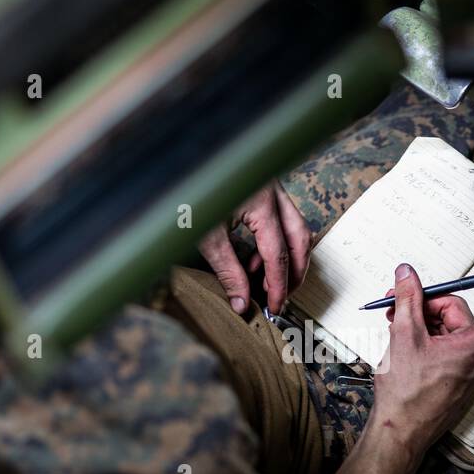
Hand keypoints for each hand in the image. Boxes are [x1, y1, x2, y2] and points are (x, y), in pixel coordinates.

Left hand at [198, 181, 311, 314]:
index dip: (279, 285)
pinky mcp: (260, 188)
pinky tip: (253, 262)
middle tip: (281, 297)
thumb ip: (228, 272)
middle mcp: (273, 191)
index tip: (275, 306)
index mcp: (262, 202)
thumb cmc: (185, 193)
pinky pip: (279, 219)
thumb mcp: (205, 238)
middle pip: (299, 238)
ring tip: (262, 282)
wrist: (174, 167)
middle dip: (293, 271)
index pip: (279, 253)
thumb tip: (242, 303)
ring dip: (284, 257)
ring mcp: (269, 186)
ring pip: (293, 227)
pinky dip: (273, 243)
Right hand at [369, 259, 473, 449]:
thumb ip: (408, 300)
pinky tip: (406, 341)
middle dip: (428, 306)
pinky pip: (448, 345)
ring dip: (423, 323)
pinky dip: (427, 338)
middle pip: (459, 313)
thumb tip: (407, 275)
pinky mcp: (459, 376)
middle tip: (400, 307)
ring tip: (396, 327)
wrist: (399, 432)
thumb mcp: (403, 337)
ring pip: (450, 328)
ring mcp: (469, 367)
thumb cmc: (407, 397)